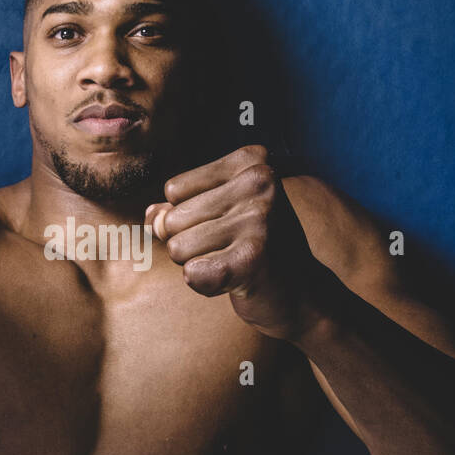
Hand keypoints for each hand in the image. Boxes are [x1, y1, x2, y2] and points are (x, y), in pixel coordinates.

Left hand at [145, 145, 323, 339]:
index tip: (227, 225)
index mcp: (250, 161)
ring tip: (234, 261)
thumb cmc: (252, 248)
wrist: (302, 294)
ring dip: (199, 264)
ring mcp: (258, 218)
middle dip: (191, 243)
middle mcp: (258, 182)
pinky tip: (237, 280)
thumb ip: (173, 210)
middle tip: (232, 248)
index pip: (174, 190)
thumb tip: (152, 219)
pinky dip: (206, 285)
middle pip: (172, 220)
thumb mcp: (215, 215)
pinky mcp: (253, 257)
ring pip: (177, 248)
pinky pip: (193, 274)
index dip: (189, 216)